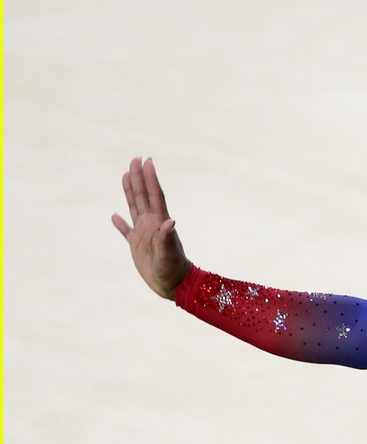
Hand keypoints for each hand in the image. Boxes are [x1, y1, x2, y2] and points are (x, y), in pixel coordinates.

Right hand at [112, 157, 190, 298]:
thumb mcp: (169, 255)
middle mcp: (152, 224)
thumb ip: (167, 238)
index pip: (155, 196)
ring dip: (131, 191)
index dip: (151, 178)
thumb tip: (169, 221)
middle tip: (136, 158)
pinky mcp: (137, 246)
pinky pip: (126, 231)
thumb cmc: (173, 271)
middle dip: (140, 178)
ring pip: (134, 207)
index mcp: (159, 223)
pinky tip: (114, 215)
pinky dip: (120, 223)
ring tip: (126, 175)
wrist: (174, 285)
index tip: (147, 161)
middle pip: (144, 196)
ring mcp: (144, 234)